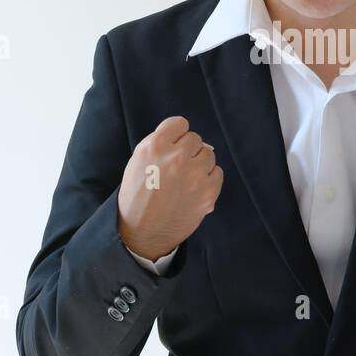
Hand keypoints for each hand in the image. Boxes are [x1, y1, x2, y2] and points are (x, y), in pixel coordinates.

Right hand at [117, 116, 222, 260]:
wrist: (143, 232)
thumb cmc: (138, 196)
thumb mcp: (137, 161)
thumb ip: (159, 144)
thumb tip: (184, 136)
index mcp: (155, 147)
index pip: (179, 123)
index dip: (176, 135)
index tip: (173, 147)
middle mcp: (176, 158)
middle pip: (195, 139)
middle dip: (188, 151)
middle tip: (177, 168)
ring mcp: (194, 176)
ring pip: (209, 154)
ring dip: (200, 164)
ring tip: (186, 179)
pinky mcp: (207, 192)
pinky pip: (218, 172)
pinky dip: (209, 179)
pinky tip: (195, 189)